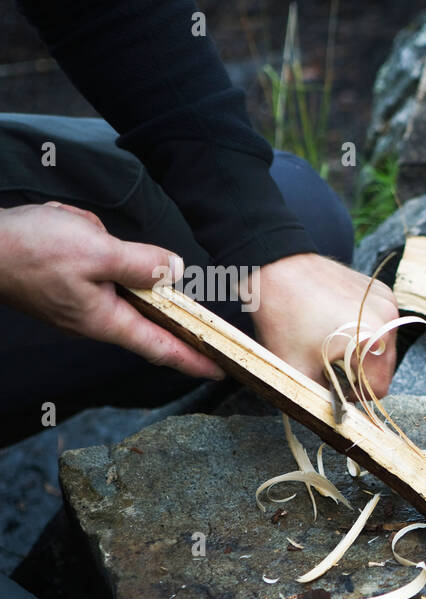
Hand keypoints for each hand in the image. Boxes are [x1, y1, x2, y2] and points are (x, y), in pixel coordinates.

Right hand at [0, 203, 222, 378]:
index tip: (222, 370)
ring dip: (108, 251)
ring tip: (77, 233)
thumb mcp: (97, 250)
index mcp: (107, 320)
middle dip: (151, 288)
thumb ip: (142, 263)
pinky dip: (89, 242)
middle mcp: (95, 319)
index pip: (163, 348)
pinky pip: (93, 262)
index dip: (195, 360)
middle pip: (144, 311)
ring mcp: (78, 303)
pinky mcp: (65, 286)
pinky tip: (68, 229)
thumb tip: (175, 271)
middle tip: (173, 292)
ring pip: (117, 278)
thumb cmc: (29, 249)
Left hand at [251, 253, 399, 397]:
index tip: (330, 384)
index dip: (352, 394)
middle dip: (357, 373)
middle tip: (326, 362)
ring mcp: (387, 302)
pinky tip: (337, 322)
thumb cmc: (283, 317)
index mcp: (372, 340)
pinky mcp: (381, 291)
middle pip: (384, 369)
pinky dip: (362, 331)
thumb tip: (334, 420)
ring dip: (361, 353)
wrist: (277, 266)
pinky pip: (379, 325)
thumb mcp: (295, 369)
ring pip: (382, 348)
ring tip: (331, 340)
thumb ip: (319, 400)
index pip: (378, 390)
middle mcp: (389, 319)